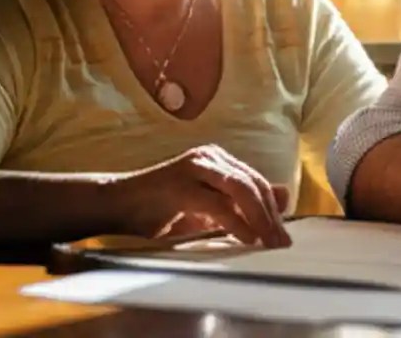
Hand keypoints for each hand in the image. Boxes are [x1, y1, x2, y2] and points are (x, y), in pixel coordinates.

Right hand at [115, 144, 291, 247]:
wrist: (116, 205)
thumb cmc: (160, 210)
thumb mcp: (205, 211)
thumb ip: (238, 205)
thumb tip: (283, 198)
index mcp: (217, 160)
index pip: (255, 181)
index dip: (272, 208)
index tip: (284, 234)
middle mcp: (209, 157)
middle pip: (252, 184)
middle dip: (270, 215)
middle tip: (281, 242)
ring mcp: (194, 167)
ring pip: (240, 189)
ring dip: (259, 219)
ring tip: (268, 243)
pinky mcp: (180, 184)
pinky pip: (217, 204)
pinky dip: (235, 223)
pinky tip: (246, 238)